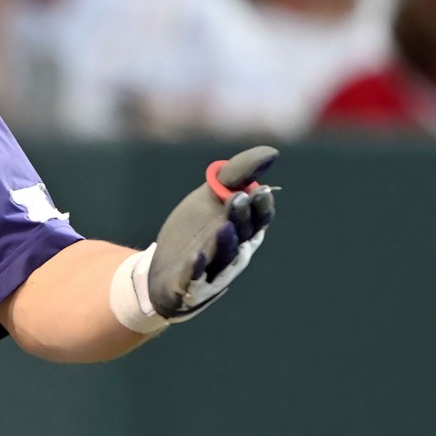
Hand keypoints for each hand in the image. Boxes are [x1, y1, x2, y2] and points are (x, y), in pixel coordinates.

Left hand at [111, 147, 277, 332]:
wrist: (164, 267)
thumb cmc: (195, 230)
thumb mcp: (210, 198)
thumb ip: (237, 175)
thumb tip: (271, 152)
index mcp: (244, 231)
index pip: (259, 219)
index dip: (261, 206)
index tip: (258, 190)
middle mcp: (235, 252)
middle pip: (242, 234)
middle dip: (241, 217)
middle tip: (238, 197)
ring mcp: (214, 270)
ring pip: (223, 256)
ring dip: (224, 242)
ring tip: (223, 226)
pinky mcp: (190, 284)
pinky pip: (195, 277)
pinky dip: (196, 268)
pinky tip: (194, 256)